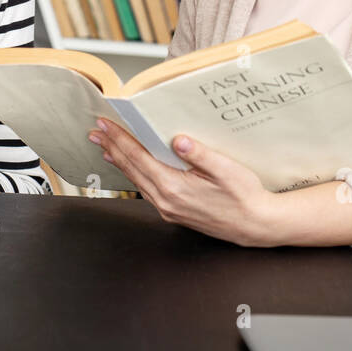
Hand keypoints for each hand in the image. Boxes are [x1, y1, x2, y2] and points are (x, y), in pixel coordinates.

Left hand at [89, 117, 279, 246]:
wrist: (255, 225)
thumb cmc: (245, 197)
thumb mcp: (226, 170)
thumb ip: (200, 154)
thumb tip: (178, 139)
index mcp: (174, 188)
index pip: (138, 157)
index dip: (119, 139)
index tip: (105, 125)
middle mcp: (166, 201)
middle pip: (131, 168)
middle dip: (112, 147)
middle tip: (96, 131)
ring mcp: (168, 209)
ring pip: (136, 181)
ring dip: (120, 161)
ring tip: (106, 147)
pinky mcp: (173, 212)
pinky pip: (146, 190)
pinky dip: (134, 175)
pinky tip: (131, 168)